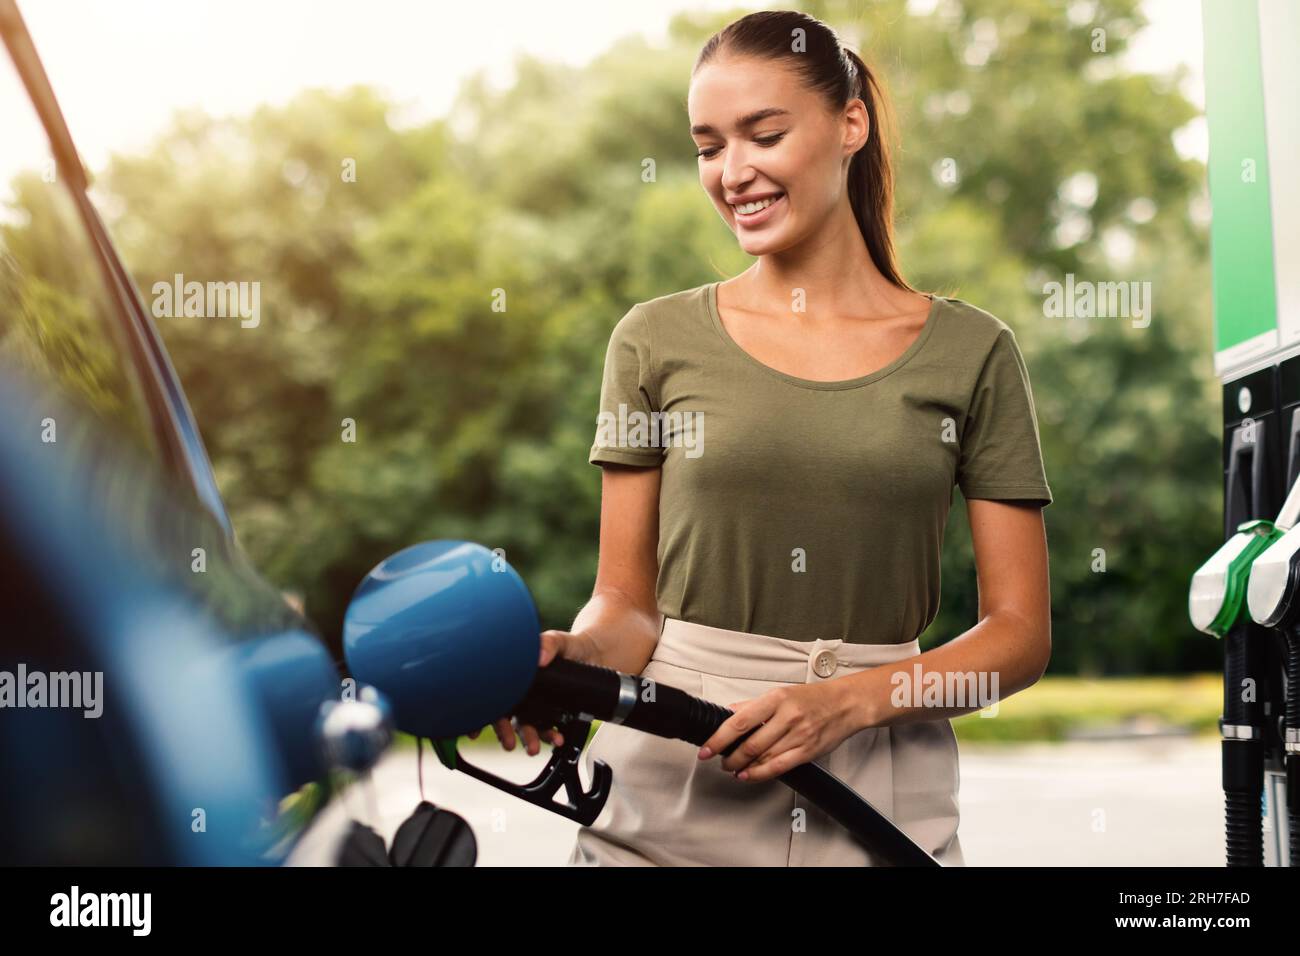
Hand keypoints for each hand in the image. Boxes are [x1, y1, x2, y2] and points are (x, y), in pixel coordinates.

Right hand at [468, 629, 602, 755]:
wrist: (596, 654)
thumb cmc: (570, 646)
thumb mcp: (559, 640)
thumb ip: (549, 644)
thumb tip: (540, 658)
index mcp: (514, 675)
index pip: (491, 696)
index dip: (480, 714)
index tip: (473, 731)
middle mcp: (521, 692)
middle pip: (505, 715)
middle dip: (504, 732)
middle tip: (509, 744)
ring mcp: (537, 705)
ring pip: (525, 725)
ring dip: (528, 738)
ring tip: (534, 749)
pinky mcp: (554, 713)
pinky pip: (548, 728)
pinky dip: (551, 736)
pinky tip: (558, 739)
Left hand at [697, 681, 856, 782]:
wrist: (846, 704)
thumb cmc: (813, 698)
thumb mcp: (780, 692)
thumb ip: (753, 705)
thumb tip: (728, 713)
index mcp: (776, 698)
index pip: (740, 721)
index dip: (719, 738)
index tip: (707, 748)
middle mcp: (787, 717)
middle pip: (750, 744)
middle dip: (730, 757)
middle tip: (720, 760)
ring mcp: (799, 735)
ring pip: (763, 758)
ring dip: (743, 767)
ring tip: (733, 768)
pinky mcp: (808, 751)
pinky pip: (779, 767)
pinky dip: (760, 774)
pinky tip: (748, 775)